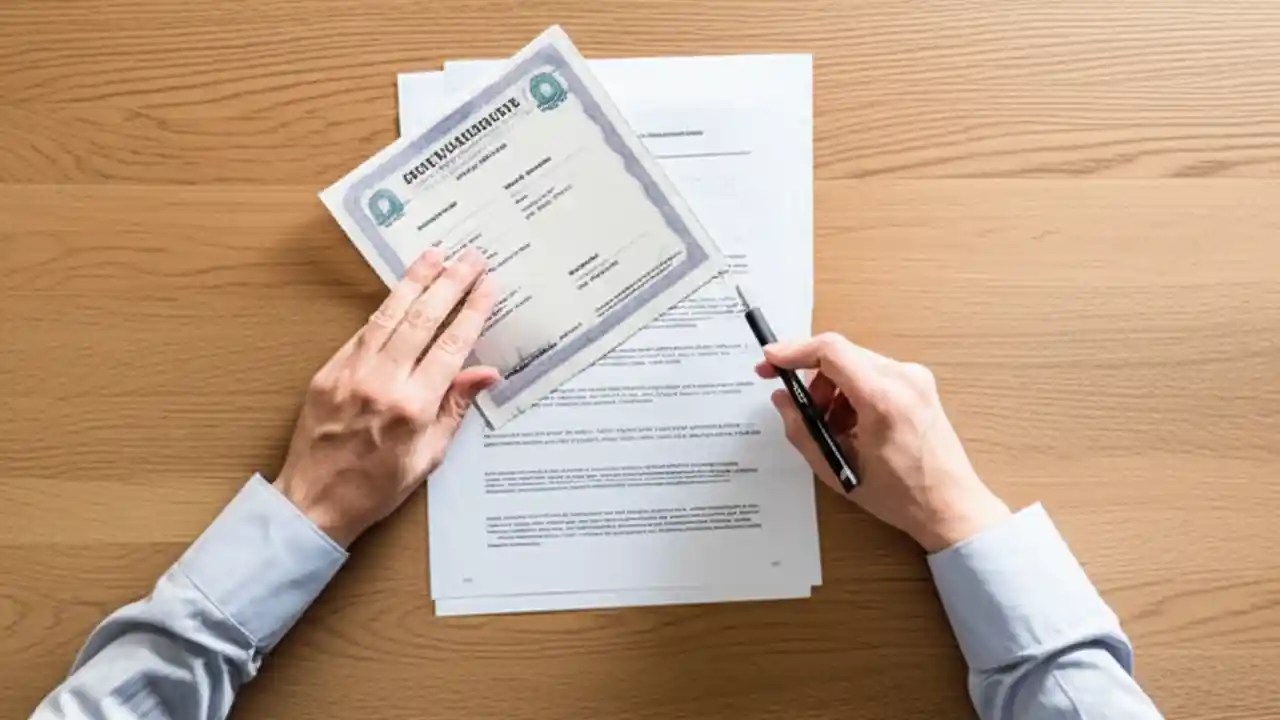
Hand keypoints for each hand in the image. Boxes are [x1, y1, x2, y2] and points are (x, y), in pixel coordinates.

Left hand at [274, 248, 498, 546]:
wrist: (314, 502)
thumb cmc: (376, 488)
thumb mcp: (428, 457)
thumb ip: (455, 409)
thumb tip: (485, 373)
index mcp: (412, 408)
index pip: (451, 347)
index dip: (472, 312)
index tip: (488, 286)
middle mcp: (381, 383)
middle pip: (422, 321)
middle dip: (449, 284)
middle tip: (469, 257)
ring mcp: (351, 374)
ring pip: (389, 316)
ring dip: (414, 283)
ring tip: (434, 256)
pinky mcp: (328, 373)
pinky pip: (362, 333)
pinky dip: (384, 309)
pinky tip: (400, 292)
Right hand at [756, 333, 1009, 551]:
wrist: (950, 505)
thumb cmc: (900, 495)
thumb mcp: (838, 469)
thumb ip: (802, 430)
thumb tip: (782, 400)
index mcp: (883, 400)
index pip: (831, 351)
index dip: (794, 351)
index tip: (771, 361)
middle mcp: (903, 379)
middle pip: (841, 355)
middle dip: (813, 378)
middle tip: (800, 409)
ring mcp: (916, 378)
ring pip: (855, 363)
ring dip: (833, 388)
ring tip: (832, 427)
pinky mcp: (920, 384)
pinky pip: (874, 373)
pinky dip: (854, 392)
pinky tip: (853, 425)